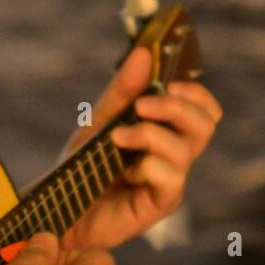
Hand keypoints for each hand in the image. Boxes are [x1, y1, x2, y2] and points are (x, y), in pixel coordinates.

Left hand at [61, 47, 221, 251]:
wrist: (59, 211)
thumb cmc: (82, 169)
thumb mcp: (99, 123)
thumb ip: (122, 92)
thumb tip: (144, 53)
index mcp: (166, 135)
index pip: (204, 111)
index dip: (195, 94)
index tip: (169, 84)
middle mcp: (174, 158)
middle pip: (205, 126)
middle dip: (176, 108)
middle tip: (142, 105)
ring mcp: (170, 183)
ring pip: (185, 150)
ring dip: (150, 135)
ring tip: (118, 138)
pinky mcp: (160, 206)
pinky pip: (171, 179)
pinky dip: (147, 166)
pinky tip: (124, 173)